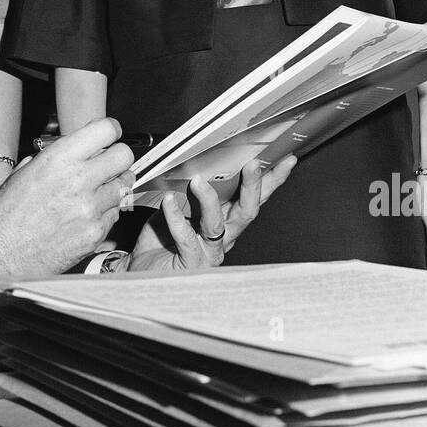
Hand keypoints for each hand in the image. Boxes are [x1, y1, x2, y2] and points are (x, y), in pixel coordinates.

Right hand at [0, 119, 132, 282]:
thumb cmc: (6, 215)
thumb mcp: (26, 171)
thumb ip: (59, 155)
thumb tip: (83, 147)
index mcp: (59, 159)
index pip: (107, 130)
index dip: (110, 131)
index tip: (110, 136)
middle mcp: (78, 180)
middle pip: (124, 156)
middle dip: (118, 158)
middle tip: (109, 164)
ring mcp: (90, 209)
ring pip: (124, 186)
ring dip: (113, 187)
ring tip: (95, 192)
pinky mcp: (95, 233)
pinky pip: (115, 214)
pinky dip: (105, 213)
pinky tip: (86, 215)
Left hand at [128, 155, 295, 271]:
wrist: (141, 269)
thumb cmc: (162, 239)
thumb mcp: (180, 204)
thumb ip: (192, 187)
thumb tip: (199, 158)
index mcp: (226, 219)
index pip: (255, 197)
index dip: (272, 180)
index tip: (285, 159)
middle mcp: (223, 236)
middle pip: (246, 211)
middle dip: (253, 187)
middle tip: (252, 165)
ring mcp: (208, 251)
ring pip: (218, 225)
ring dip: (210, 200)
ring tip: (198, 181)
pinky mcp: (189, 261)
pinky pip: (186, 238)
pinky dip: (177, 218)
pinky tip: (168, 201)